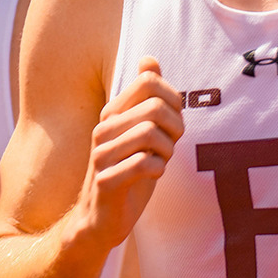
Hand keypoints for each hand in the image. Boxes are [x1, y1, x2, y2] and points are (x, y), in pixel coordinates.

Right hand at [79, 58, 183, 250]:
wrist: (101, 218)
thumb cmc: (127, 171)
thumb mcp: (139, 131)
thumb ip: (145, 98)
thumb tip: (148, 59)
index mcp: (112, 113)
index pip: (149, 82)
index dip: (173, 98)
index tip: (174, 120)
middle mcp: (103, 129)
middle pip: (156, 107)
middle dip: (176, 127)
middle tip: (172, 144)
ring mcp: (102, 154)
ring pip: (151, 133)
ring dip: (167, 150)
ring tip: (161, 160)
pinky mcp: (106, 181)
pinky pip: (145, 163)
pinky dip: (158, 169)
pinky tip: (153, 174)